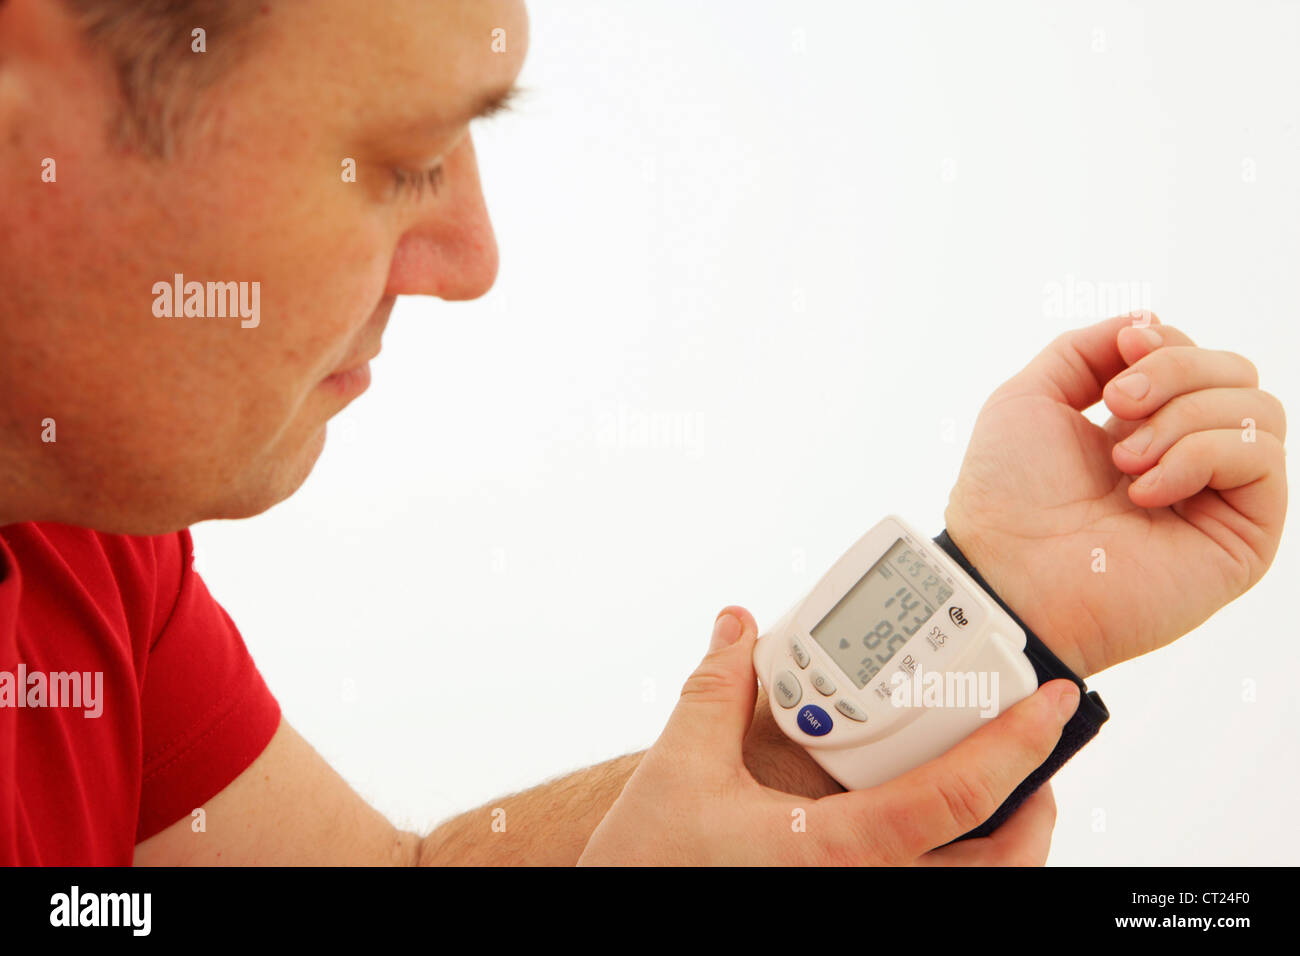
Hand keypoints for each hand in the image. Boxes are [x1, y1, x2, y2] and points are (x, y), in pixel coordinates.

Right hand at [578, 608, 1078, 865]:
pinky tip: (926, 829)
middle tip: (1034, 755)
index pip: (954, 799)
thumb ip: (716, 687)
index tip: (1051, 705)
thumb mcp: (680, 766)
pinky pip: (925, 896)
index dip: (1015, 748)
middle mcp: (860, 891)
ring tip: (999, 794)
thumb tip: (736, 624)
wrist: (622, 916)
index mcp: (834, 851)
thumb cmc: (651, 864)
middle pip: (997, 868)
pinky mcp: (839, 912)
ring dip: (1004, 844)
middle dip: (1035, 811)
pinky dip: (954, 862)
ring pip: (971, 893)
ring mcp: (855, 908)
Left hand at [944, 312, 1286, 676]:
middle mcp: (1187, 460)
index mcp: (1142, 428)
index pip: (1196, 356)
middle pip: (1237, 372)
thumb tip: (1147, 324)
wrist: (1005, 569)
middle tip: (1120, 406)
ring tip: (1124, 461)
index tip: (1121, 359)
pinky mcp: (1244, 537)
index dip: (1164, 343)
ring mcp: (1218, 498)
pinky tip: (1146, 491)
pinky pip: (1261, 456)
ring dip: (1183, 417)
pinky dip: (1201, 454)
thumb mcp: (1029, 396)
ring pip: (1259, 407)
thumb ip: (1085, 348)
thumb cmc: (1006, 494)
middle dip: (1177, 370)